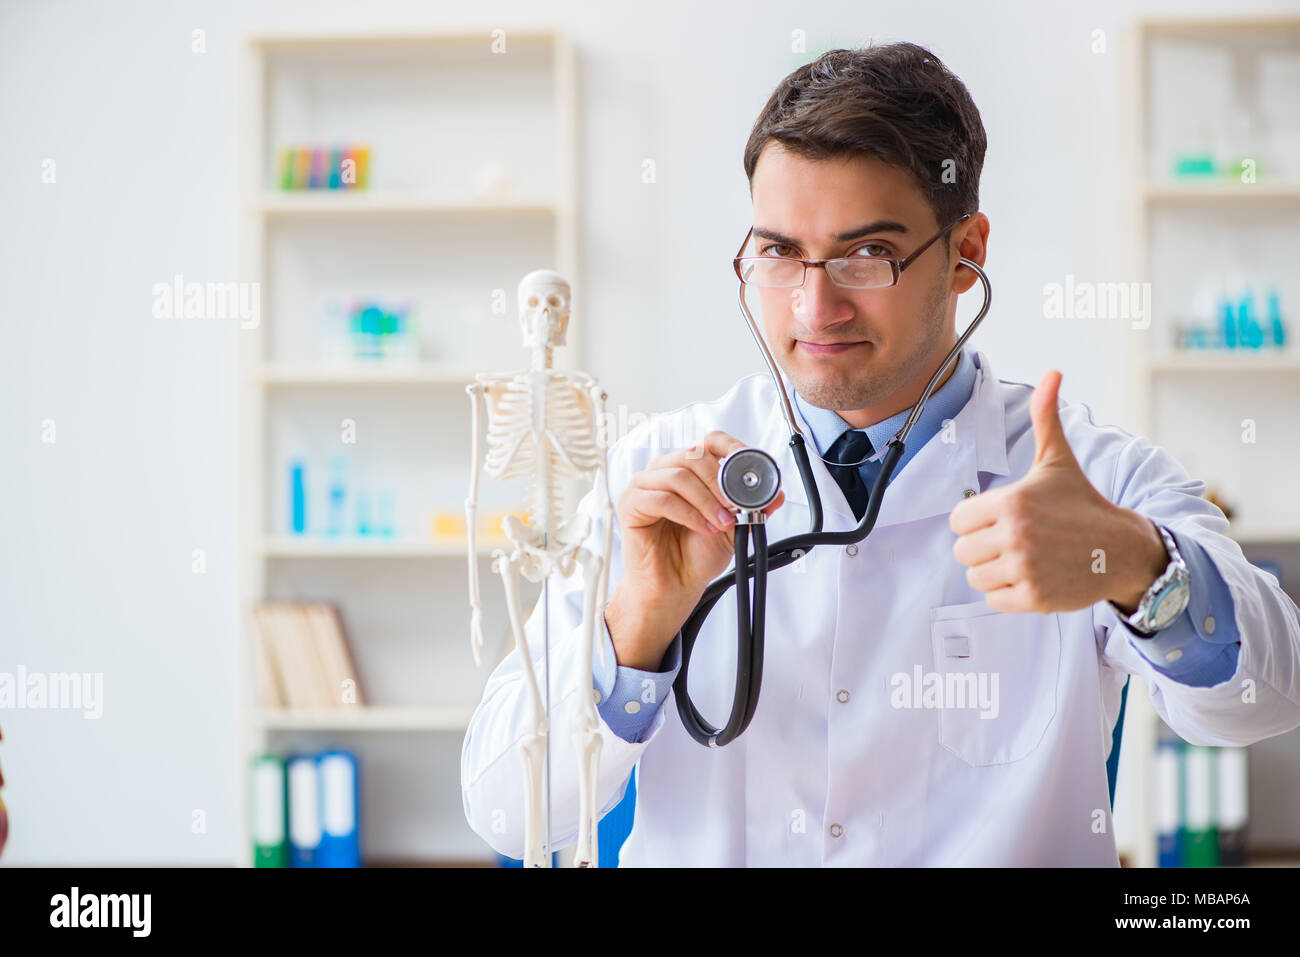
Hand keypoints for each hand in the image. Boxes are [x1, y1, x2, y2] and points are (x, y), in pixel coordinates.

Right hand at [607, 431, 785, 667]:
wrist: (675, 587)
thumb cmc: (696, 556)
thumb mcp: (734, 529)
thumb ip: (753, 509)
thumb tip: (777, 494)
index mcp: (688, 470)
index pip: (708, 442)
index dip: (731, 448)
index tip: (750, 467)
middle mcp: (665, 472)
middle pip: (693, 455)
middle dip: (720, 481)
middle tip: (734, 505)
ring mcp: (644, 486)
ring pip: (678, 476)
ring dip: (706, 500)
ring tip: (720, 523)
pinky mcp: (630, 505)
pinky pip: (661, 499)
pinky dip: (688, 513)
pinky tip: (702, 528)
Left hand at [948, 370, 1166, 613]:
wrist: (1122, 549)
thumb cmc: (1082, 504)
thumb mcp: (1058, 461)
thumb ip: (1045, 418)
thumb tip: (1052, 373)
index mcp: (1011, 502)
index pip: (957, 521)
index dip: (975, 521)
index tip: (1000, 519)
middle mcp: (1014, 536)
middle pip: (962, 551)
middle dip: (983, 547)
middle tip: (1014, 541)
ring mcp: (1024, 569)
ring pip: (975, 577)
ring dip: (994, 572)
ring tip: (1023, 559)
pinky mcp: (1034, 598)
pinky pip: (994, 600)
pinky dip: (1007, 594)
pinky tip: (1031, 577)